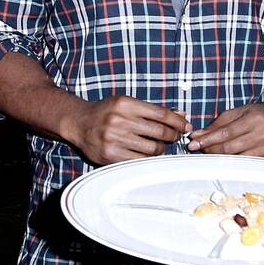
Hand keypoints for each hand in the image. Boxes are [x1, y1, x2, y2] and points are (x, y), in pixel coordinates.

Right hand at [67, 96, 190, 165]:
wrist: (78, 123)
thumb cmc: (106, 112)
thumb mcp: (127, 104)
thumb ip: (152, 110)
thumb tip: (181, 114)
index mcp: (125, 104)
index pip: (161, 113)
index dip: (177, 121)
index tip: (185, 125)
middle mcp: (119, 120)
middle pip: (159, 131)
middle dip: (172, 135)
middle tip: (175, 136)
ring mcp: (114, 138)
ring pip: (152, 148)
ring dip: (161, 149)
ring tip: (159, 146)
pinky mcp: (110, 154)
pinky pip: (139, 160)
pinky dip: (148, 159)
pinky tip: (148, 155)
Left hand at [188, 102, 263, 157]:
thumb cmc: (256, 114)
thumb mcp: (236, 112)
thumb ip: (217, 125)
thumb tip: (198, 136)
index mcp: (255, 118)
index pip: (226, 133)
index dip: (208, 140)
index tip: (194, 143)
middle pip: (230, 148)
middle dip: (210, 149)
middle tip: (198, 148)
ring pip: (236, 158)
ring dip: (219, 157)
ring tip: (210, 152)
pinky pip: (245, 163)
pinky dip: (232, 162)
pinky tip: (224, 158)